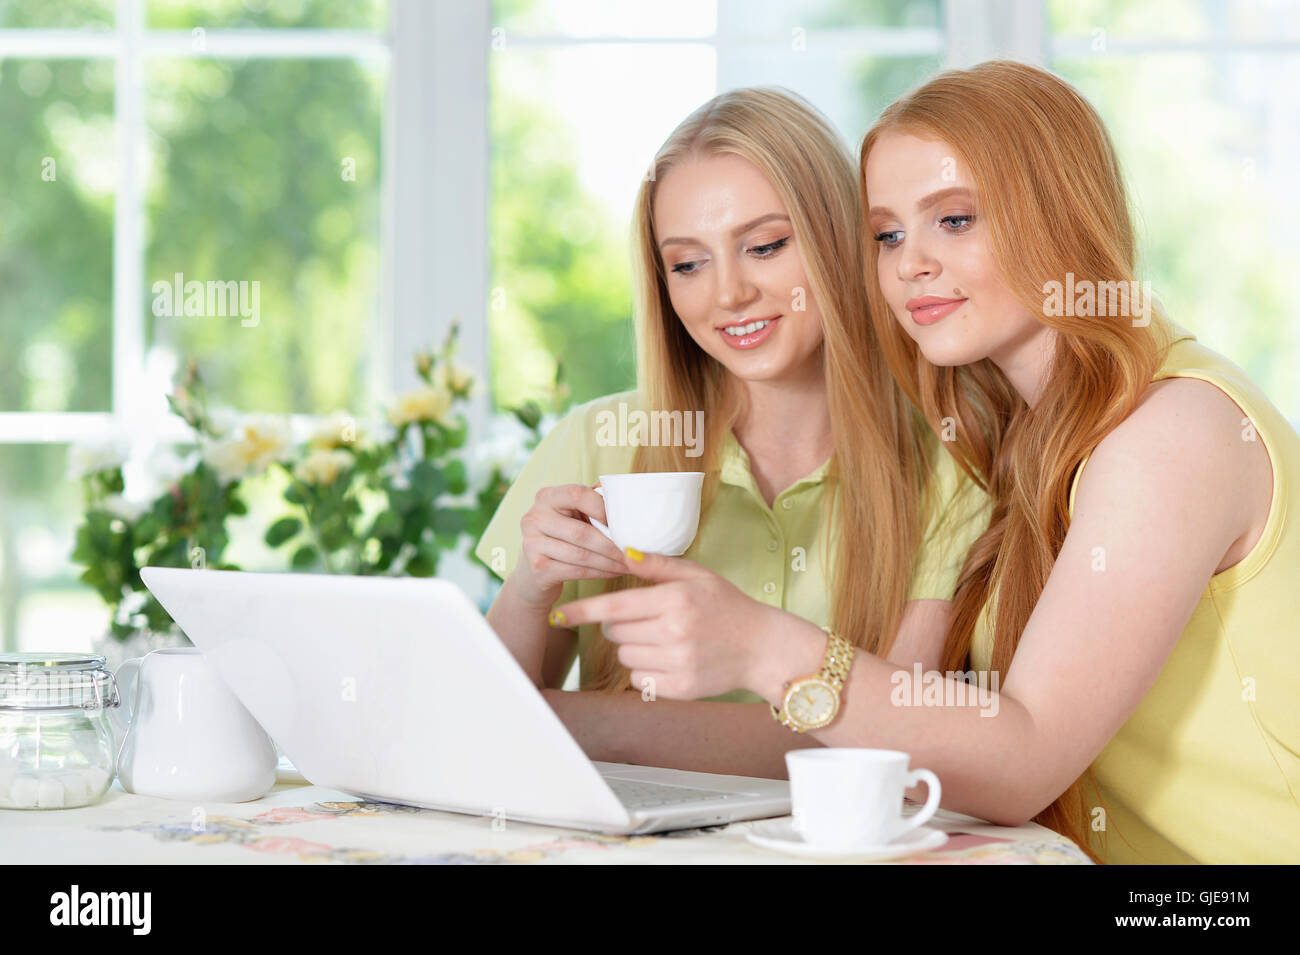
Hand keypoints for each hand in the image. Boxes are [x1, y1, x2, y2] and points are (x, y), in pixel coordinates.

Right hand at [511, 483, 628, 608]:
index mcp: (546, 497)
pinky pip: (576, 571)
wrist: (533, 576)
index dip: (603, 509)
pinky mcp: (537, 568)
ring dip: (610, 561)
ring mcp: (531, 543)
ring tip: (630, 564)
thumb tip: (628, 503)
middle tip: (633, 551)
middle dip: (612, 544)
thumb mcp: (572, 517)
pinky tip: (616, 572)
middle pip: (581, 531)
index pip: (578, 494)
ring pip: (581, 554)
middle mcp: (534, 517)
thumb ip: (593, 505)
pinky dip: (601, 573)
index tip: (623, 522)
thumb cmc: (562, 540)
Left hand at [550, 547, 783, 699]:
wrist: (763, 647)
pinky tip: (670, 659)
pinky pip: (640, 681)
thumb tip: (621, 551)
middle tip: (647, 619)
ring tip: (664, 639)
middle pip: (616, 633)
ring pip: (626, 657)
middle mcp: (674, 632)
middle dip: (620, 625)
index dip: (581, 612)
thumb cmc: (728, 606)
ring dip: (634, 648)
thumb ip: (657, 565)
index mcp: (675, 600)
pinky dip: (647, 671)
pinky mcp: (681, 689)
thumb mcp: (697, 575)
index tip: (557, 616)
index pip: (614, 608)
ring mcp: (678, 663)